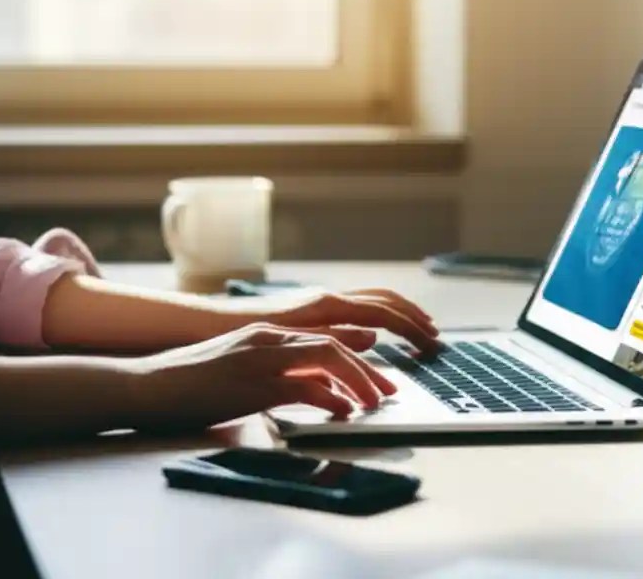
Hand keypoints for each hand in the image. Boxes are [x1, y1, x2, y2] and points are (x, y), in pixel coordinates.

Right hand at [129, 323, 398, 430]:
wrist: (147, 385)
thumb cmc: (190, 384)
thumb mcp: (242, 372)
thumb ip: (283, 375)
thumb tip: (323, 391)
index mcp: (264, 333)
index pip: (323, 337)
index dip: (356, 356)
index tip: (377, 378)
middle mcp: (266, 339)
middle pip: (332, 344)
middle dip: (366, 368)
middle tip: (388, 392)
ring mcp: (259, 358)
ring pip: (325, 358)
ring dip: (356, 379)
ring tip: (374, 404)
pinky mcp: (251, 383)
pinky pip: (303, 386)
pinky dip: (328, 398)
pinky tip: (342, 413)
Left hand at [263, 289, 441, 353]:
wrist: (207, 326)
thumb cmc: (246, 335)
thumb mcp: (294, 344)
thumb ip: (336, 339)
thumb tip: (374, 336)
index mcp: (328, 306)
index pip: (384, 312)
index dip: (412, 328)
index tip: (434, 344)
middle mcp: (326, 298)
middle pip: (383, 299)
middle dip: (412, 316)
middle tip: (435, 336)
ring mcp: (317, 302)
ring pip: (370, 300)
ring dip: (397, 314)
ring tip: (415, 331)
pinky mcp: (308, 310)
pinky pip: (354, 309)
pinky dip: (377, 317)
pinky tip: (377, 334)